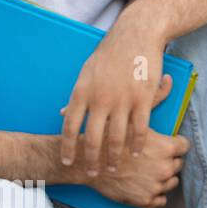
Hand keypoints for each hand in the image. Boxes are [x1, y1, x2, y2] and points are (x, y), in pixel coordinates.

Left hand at [59, 10, 172, 176]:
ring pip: (117, 137)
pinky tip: (138, 153)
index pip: (70, 126)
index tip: (67, 161)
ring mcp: (123, 99)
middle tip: (92, 172)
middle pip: (92, 137)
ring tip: (113, 167)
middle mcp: (100, 98)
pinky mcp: (143, 98)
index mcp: (82, 92)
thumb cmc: (110, 53)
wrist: (136, 34)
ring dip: (114, 156)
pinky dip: (139, 144)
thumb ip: (77, 96)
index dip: (68, 147)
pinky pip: (140, 128)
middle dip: (90, 159)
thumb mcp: (86, 73)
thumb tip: (62, 115)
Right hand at [84, 130, 189, 207]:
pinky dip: (156, 195)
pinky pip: (161, 200)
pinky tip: (147, 187)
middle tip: (155, 160)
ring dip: (164, 179)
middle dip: (169, 161)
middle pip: (179, 164)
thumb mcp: (137, 129)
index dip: (178, 146)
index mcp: (166, 148)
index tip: (172, 147)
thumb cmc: (111, 141)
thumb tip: (168, 136)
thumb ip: (157, 134)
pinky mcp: (146, 200)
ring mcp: (156, 185)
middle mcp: (165, 167)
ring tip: (149, 174)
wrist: (90, 162)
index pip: (185, 146)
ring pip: (172, 182)